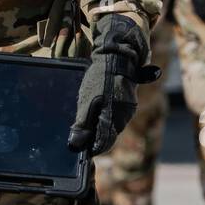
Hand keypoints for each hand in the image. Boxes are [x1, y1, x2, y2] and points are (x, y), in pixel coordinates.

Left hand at [69, 15, 160, 155]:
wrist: (117, 57)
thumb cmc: (100, 78)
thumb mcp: (86, 101)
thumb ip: (82, 124)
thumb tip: (75, 145)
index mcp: (113, 119)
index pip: (103, 144)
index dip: (90, 147)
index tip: (80, 148)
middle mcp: (123, 118)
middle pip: (108, 136)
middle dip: (94, 136)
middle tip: (79, 131)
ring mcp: (128, 110)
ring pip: (112, 126)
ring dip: (100, 125)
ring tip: (87, 115)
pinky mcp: (128, 103)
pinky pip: (116, 116)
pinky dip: (106, 115)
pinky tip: (98, 107)